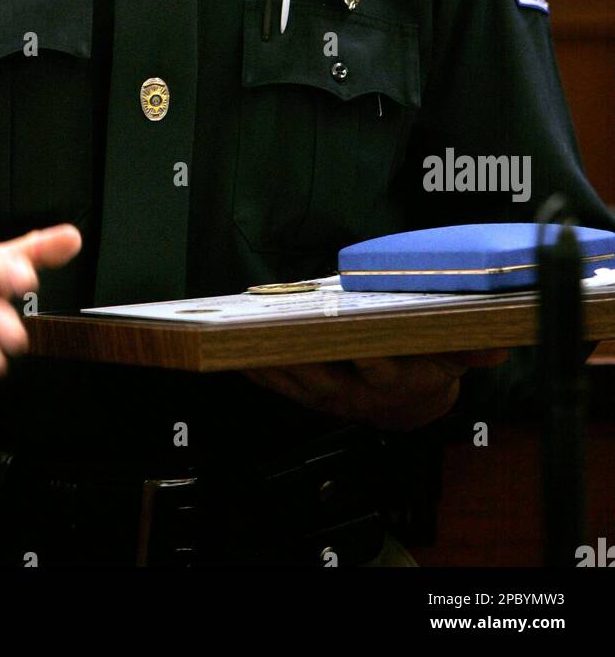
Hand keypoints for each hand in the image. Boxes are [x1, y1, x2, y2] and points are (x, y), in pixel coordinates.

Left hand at [242, 348, 510, 431]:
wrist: (415, 401)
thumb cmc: (429, 360)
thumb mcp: (456, 352)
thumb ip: (475, 349)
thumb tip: (498, 345)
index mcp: (396, 379)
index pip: (380, 370)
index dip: (366, 360)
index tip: (354, 345)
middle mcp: (361, 393)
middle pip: (327, 378)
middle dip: (300, 359)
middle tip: (275, 337)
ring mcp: (334, 397)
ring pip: (298, 383)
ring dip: (271, 364)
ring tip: (244, 340)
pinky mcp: (313, 395)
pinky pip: (283, 386)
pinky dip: (261, 372)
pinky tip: (238, 355)